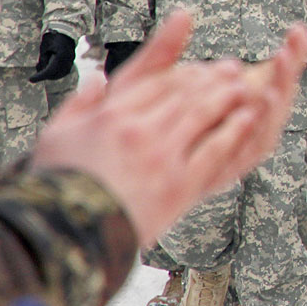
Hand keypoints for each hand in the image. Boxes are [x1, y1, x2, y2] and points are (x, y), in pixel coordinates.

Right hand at [31, 11, 306, 246]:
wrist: (67, 238)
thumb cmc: (57, 188)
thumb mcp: (55, 136)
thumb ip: (80, 104)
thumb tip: (96, 80)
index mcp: (110, 116)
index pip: (156, 80)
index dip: (183, 70)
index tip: (199, 67)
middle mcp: (138, 130)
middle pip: (185, 93)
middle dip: (212, 78)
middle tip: (232, 70)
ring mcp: (162, 157)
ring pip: (203, 115)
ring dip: (228, 97)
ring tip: (247, 88)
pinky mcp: (181, 185)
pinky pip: (216, 150)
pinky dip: (236, 130)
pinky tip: (250, 119)